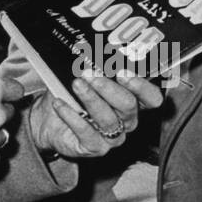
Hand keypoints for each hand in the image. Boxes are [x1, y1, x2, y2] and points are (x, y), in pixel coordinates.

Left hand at [27, 70, 161, 160]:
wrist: (49, 121)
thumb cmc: (72, 96)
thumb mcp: (86, 79)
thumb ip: (97, 69)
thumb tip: (93, 53)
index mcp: (133, 101)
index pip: (151, 98)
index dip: (141, 86)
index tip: (122, 72)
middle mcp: (127, 121)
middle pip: (128, 105)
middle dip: (108, 87)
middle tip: (89, 73)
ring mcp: (113, 137)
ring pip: (108, 118)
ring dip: (90, 98)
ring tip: (76, 84)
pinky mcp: (95, 148)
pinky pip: (86, 132)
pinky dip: (71, 116)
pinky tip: (60, 103)